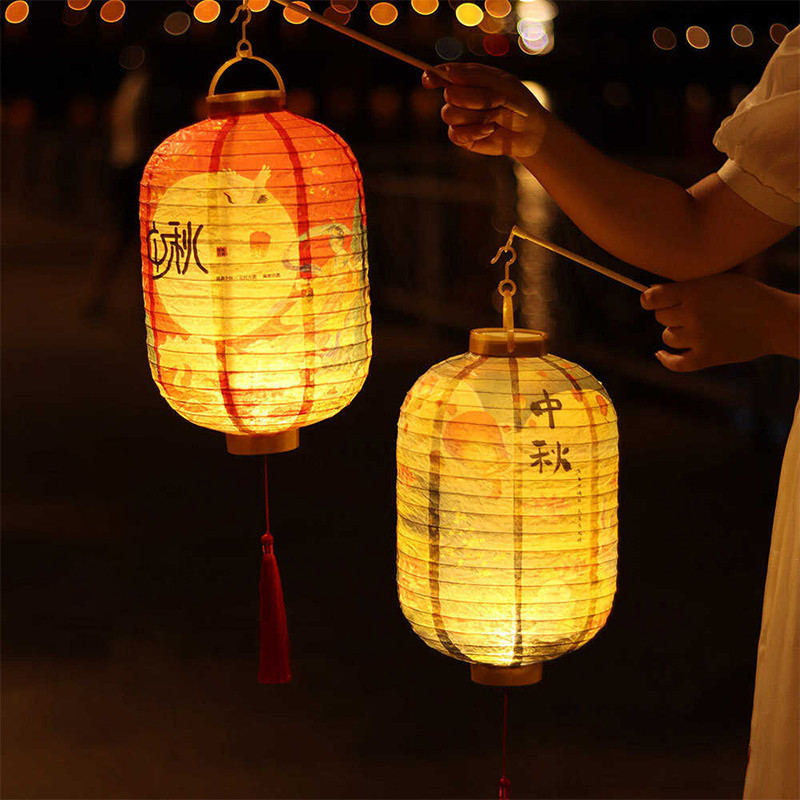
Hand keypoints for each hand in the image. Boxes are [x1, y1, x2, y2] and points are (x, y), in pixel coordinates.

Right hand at [422, 63, 548, 157]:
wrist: (529, 131)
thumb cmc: (518, 103)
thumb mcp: (502, 83)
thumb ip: (475, 77)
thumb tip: (448, 73)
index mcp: (467, 79)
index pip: (442, 74)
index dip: (433, 76)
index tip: (429, 79)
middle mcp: (459, 97)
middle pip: (449, 95)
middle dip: (473, 98)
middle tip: (496, 100)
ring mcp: (459, 117)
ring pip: (450, 115)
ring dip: (476, 116)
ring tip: (495, 117)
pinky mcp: (462, 137)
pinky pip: (456, 134)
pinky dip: (474, 131)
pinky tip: (490, 130)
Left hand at [640, 273, 783, 371]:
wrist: (776, 319)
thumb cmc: (748, 295)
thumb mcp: (718, 280)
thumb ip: (689, 286)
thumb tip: (654, 294)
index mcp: (694, 292)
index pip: (652, 298)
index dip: (650, 299)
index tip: (652, 300)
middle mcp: (692, 314)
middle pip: (661, 317)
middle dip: (670, 314)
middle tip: (689, 312)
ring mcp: (699, 337)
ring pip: (668, 337)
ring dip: (676, 333)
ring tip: (695, 327)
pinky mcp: (707, 357)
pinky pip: (676, 363)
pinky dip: (666, 359)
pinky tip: (660, 354)